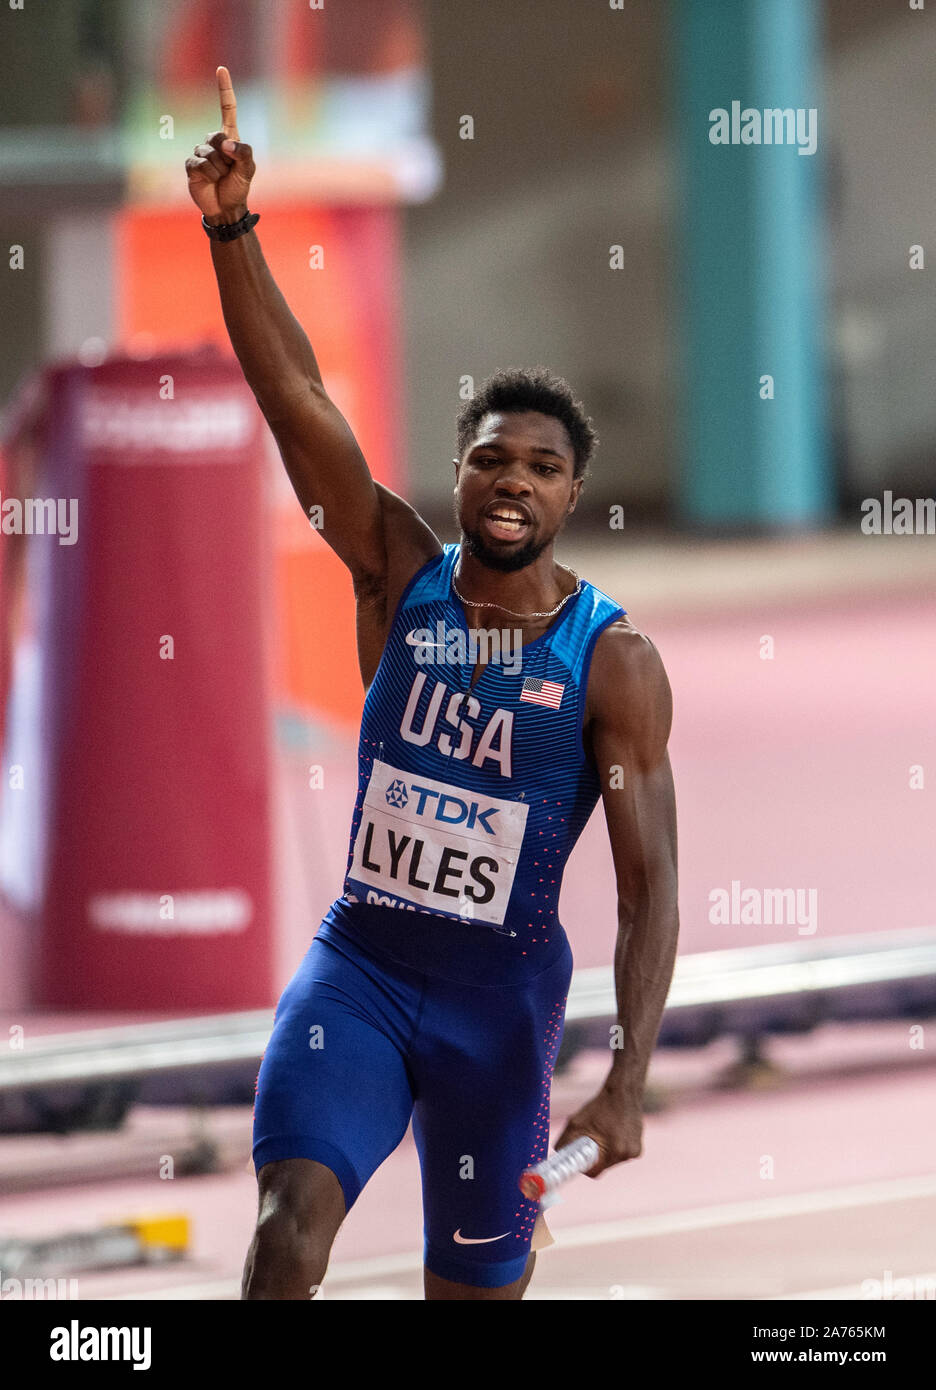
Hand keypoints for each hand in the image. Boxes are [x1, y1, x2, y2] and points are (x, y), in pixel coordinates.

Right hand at [185, 65, 255, 223]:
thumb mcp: (249, 170)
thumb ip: (244, 153)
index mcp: (230, 137)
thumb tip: (226, 144)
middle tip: (229, 171)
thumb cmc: (238, 187)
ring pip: (209, 154)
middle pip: (218, 137)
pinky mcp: (191, 165)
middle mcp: (214, 141)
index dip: (224, 89)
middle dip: (227, 156)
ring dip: (219, 170)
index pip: (227, 108)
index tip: (221, 69)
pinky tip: (209, 180)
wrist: (225, 208)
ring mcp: (201, 152)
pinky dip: (209, 174)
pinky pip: (200, 164)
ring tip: (221, 178)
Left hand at [553, 1085, 642, 1177]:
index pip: (594, 1172)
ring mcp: (635, 1152)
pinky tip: (613, 1131)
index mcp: (614, 1151)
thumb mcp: (576, 1122)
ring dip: (605, 1151)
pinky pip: (621, 1153)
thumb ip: (565, 1141)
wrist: (624, 1092)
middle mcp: (627, 1155)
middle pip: (603, 1166)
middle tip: (588, 1140)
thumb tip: (558, 1154)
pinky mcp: (638, 1147)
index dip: (583, 1166)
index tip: (579, 1157)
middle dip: (594, 1156)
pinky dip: (614, 1146)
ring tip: (603, 1131)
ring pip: (612, 1161)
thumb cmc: (600, 1105)